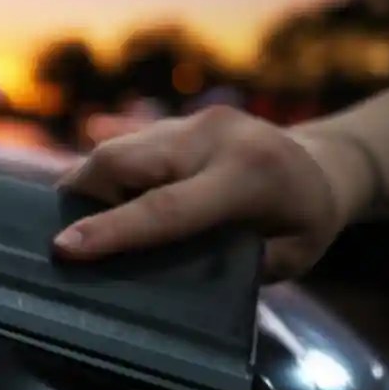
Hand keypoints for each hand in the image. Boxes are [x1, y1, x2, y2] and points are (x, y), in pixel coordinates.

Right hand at [53, 106, 355, 280]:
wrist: (324, 162)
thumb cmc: (304, 220)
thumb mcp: (286, 257)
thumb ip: (226, 263)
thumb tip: (156, 271)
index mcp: (247, 175)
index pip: (166, 207)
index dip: (111, 229)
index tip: (65, 247)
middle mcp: (212, 136)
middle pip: (120, 160)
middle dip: (83, 198)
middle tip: (69, 240)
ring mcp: (191, 119)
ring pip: (115, 149)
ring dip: (92, 187)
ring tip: (90, 224)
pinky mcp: (175, 118)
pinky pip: (124, 145)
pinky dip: (106, 176)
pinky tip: (107, 201)